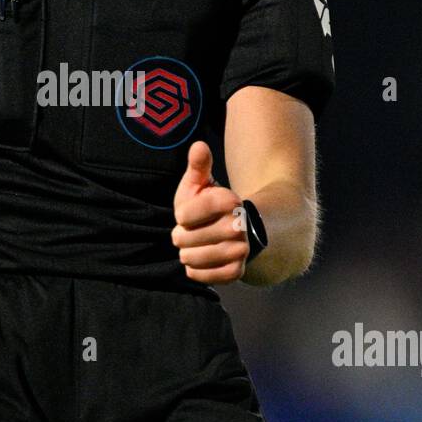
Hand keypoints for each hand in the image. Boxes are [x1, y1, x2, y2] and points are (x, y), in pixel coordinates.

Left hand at [171, 140, 248, 284]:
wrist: (238, 232)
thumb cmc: (209, 206)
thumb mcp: (202, 184)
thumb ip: (198, 165)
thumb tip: (198, 146)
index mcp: (229, 201)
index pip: (184, 215)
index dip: (181, 216)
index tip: (189, 214)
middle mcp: (238, 226)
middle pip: (184, 238)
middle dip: (182, 236)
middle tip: (192, 232)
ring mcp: (239, 251)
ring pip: (190, 258)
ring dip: (187, 253)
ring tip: (196, 245)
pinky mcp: (236, 272)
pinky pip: (201, 276)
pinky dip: (195, 270)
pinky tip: (201, 260)